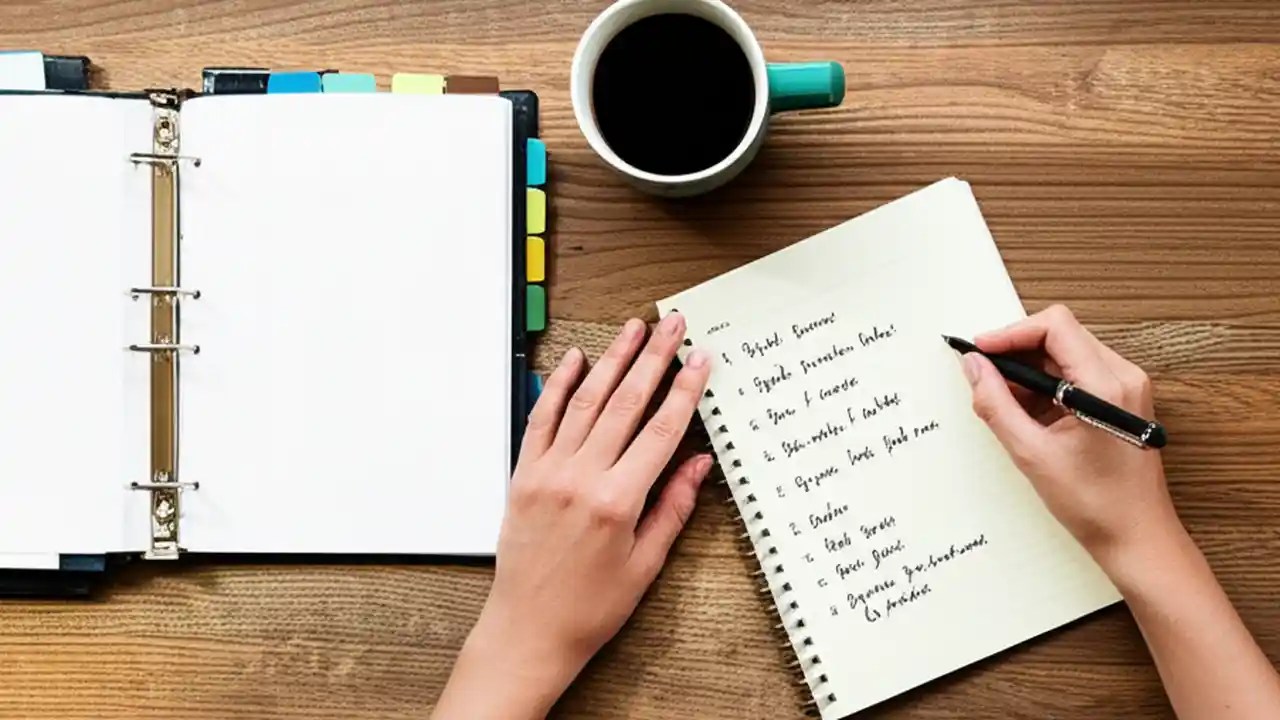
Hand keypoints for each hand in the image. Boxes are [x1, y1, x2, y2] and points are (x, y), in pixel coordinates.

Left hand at [432, 313, 711, 719]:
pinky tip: (575, 360)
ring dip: (611, 360)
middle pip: (625, 403)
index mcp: (617, 502)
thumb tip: (698, 462)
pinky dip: (559, 386)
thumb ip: (673, 507)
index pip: (661, 430)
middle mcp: (581, 478)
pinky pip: (542, 419)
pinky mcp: (524, 475)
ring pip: (585, 401)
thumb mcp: (645, 564)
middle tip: (673, 324)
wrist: (528, 631)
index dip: (684, 390)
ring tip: (632, 329)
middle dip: (653, 357)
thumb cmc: (589, 608)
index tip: (699, 359)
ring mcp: (548, 472)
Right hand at [962, 304, 1178, 569]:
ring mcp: (1126, 388)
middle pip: (1060, 335)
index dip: (1010, 333)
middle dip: (1016, 351)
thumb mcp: (1031, 453)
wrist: (1137, 538)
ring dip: (1030, 371)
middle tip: (984, 376)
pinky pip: (1078, 374)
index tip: (980, 351)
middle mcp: (1124, 378)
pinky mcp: (1121, 401)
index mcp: (1107, 386)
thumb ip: (996, 404)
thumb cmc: (1096, 505)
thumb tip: (973, 368)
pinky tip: (1029, 414)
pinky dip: (1047, 386)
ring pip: (1066, 353)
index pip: (1054, 326)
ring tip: (1005, 402)